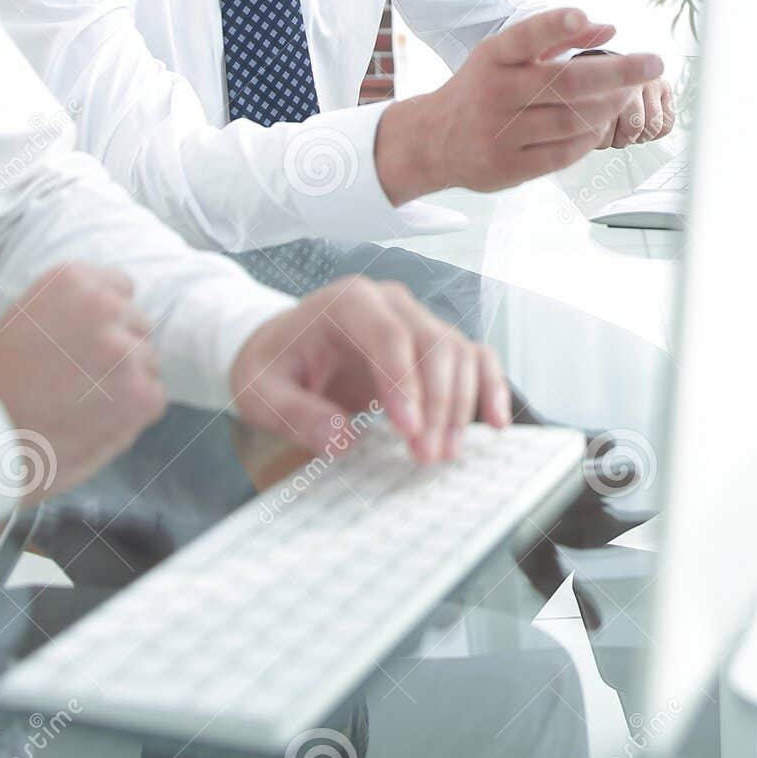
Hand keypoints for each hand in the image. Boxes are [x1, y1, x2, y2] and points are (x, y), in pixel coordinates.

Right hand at [0, 263, 167, 502]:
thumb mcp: (14, 321)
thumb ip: (60, 313)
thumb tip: (86, 322)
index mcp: (72, 280)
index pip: (120, 289)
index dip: (104, 321)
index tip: (86, 342)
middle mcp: (105, 307)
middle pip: (137, 328)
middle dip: (116, 353)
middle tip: (80, 382)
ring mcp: (126, 350)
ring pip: (147, 364)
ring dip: (125, 384)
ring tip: (81, 407)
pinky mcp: (140, 393)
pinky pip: (154, 399)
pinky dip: (132, 415)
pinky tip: (96, 424)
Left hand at [229, 274, 510, 463]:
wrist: (280, 349)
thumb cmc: (272, 366)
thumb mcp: (261, 392)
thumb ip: (296, 414)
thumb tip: (340, 439)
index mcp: (349, 301)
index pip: (389, 335)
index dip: (404, 382)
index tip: (409, 430)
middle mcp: (391, 303)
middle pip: (432, 343)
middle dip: (436, 402)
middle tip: (427, 456)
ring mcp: (416, 320)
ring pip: (458, 352)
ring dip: (459, 406)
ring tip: (442, 455)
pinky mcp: (431, 344)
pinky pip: (473, 357)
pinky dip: (489, 386)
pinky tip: (495, 423)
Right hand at [374, 8, 664, 202]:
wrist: (432, 142)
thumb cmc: (482, 89)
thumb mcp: (506, 57)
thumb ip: (557, 39)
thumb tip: (610, 28)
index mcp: (492, 58)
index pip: (524, 37)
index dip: (553, 25)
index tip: (582, 14)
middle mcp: (495, 93)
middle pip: (565, 82)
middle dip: (618, 72)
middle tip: (655, 62)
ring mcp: (501, 134)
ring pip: (572, 120)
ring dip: (609, 107)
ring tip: (628, 95)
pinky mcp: (509, 168)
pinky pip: (564, 153)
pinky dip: (590, 138)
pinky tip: (602, 125)